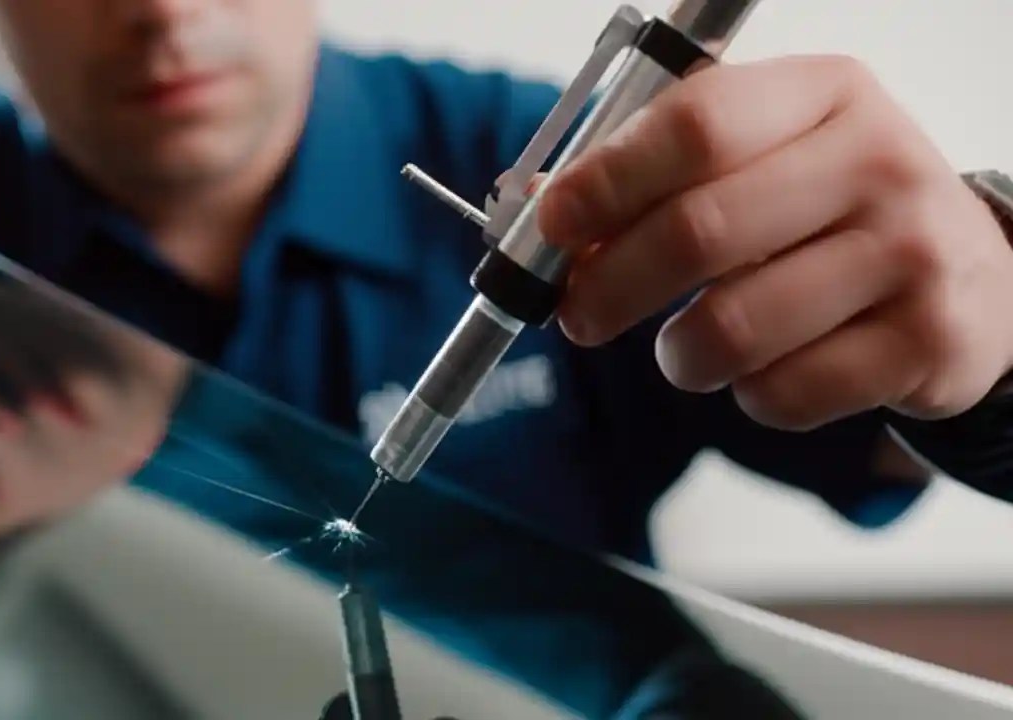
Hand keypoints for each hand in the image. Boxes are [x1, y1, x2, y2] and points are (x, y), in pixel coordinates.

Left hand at [537, 55, 1012, 430]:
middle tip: (579, 315)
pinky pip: (784, 392)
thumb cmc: (831, 213)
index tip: (551, 226)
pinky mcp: (928, 341)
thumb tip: (535, 212)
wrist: (970, 277)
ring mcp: (913, 252)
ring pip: (733, 328)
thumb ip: (653, 177)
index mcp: (823, 94)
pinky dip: (749, 395)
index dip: (605, 181)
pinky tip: (767, 367)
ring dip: (678, 355)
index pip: (695, 124)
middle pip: (699, 231)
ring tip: (684, 350)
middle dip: (610, 287)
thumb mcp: (758, 161)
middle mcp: (878, 161)